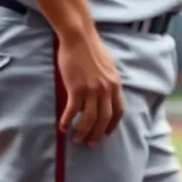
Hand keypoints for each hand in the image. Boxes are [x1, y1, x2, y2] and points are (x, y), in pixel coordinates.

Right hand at [56, 27, 125, 146]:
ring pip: (89, 118)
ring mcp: (92, 89)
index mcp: (115, 83)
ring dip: (82, 132)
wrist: (79, 37)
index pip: (118, 110)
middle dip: (97, 134)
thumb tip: (107, 92)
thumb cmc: (91, 48)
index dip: (112, 125)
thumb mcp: (108, 66)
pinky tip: (62, 126)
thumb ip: (108, 80)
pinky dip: (67, 120)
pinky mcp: (76, 87)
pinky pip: (72, 110)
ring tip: (76, 139)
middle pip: (104, 119)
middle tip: (90, 143)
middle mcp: (106, 88)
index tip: (106, 133)